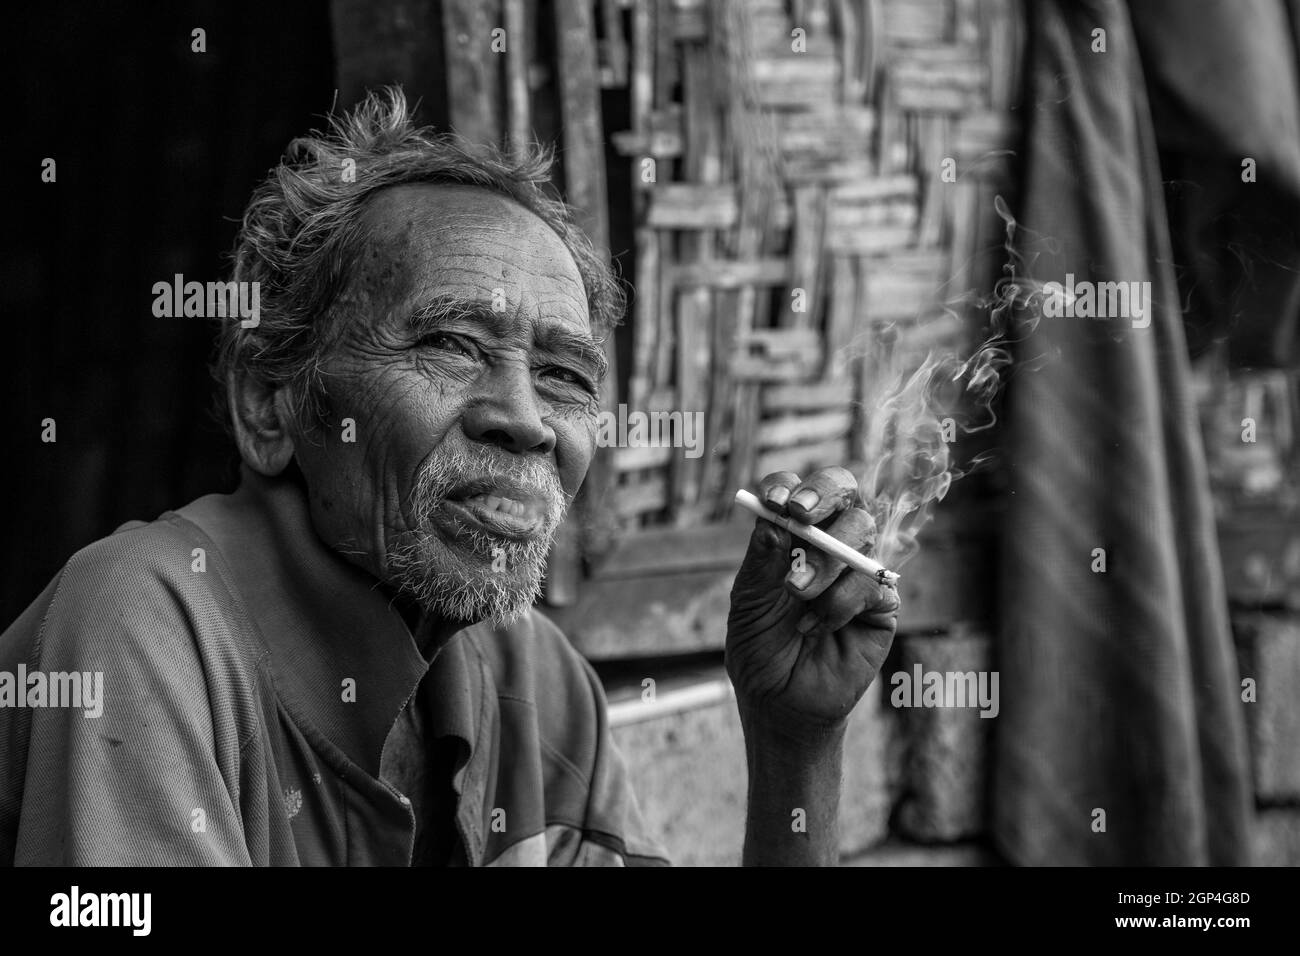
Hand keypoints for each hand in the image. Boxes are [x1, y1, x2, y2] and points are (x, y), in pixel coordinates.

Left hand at [725, 466, 900, 738]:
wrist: (781, 702)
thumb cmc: (760, 648)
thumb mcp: (748, 603)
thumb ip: (761, 562)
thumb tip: (771, 520)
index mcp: (791, 534)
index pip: (797, 489)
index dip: (789, 485)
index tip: (774, 502)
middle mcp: (828, 542)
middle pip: (842, 492)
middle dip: (822, 495)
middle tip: (800, 515)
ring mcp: (857, 569)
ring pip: (860, 531)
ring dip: (825, 560)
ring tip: (798, 593)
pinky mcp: (881, 603)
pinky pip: (871, 582)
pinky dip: (840, 602)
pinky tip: (815, 626)